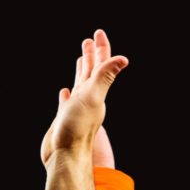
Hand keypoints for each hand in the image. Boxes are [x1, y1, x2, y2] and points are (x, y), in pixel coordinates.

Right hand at [43, 30, 126, 162]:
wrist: (65, 156)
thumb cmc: (77, 128)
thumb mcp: (93, 97)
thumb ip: (106, 77)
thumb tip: (124, 58)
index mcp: (94, 91)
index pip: (101, 65)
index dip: (101, 48)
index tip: (98, 33)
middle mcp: (87, 98)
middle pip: (91, 72)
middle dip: (91, 55)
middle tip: (89, 40)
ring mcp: (76, 109)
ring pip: (80, 85)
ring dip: (80, 71)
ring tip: (80, 60)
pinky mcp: (65, 119)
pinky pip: (67, 102)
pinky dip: (67, 94)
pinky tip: (65, 91)